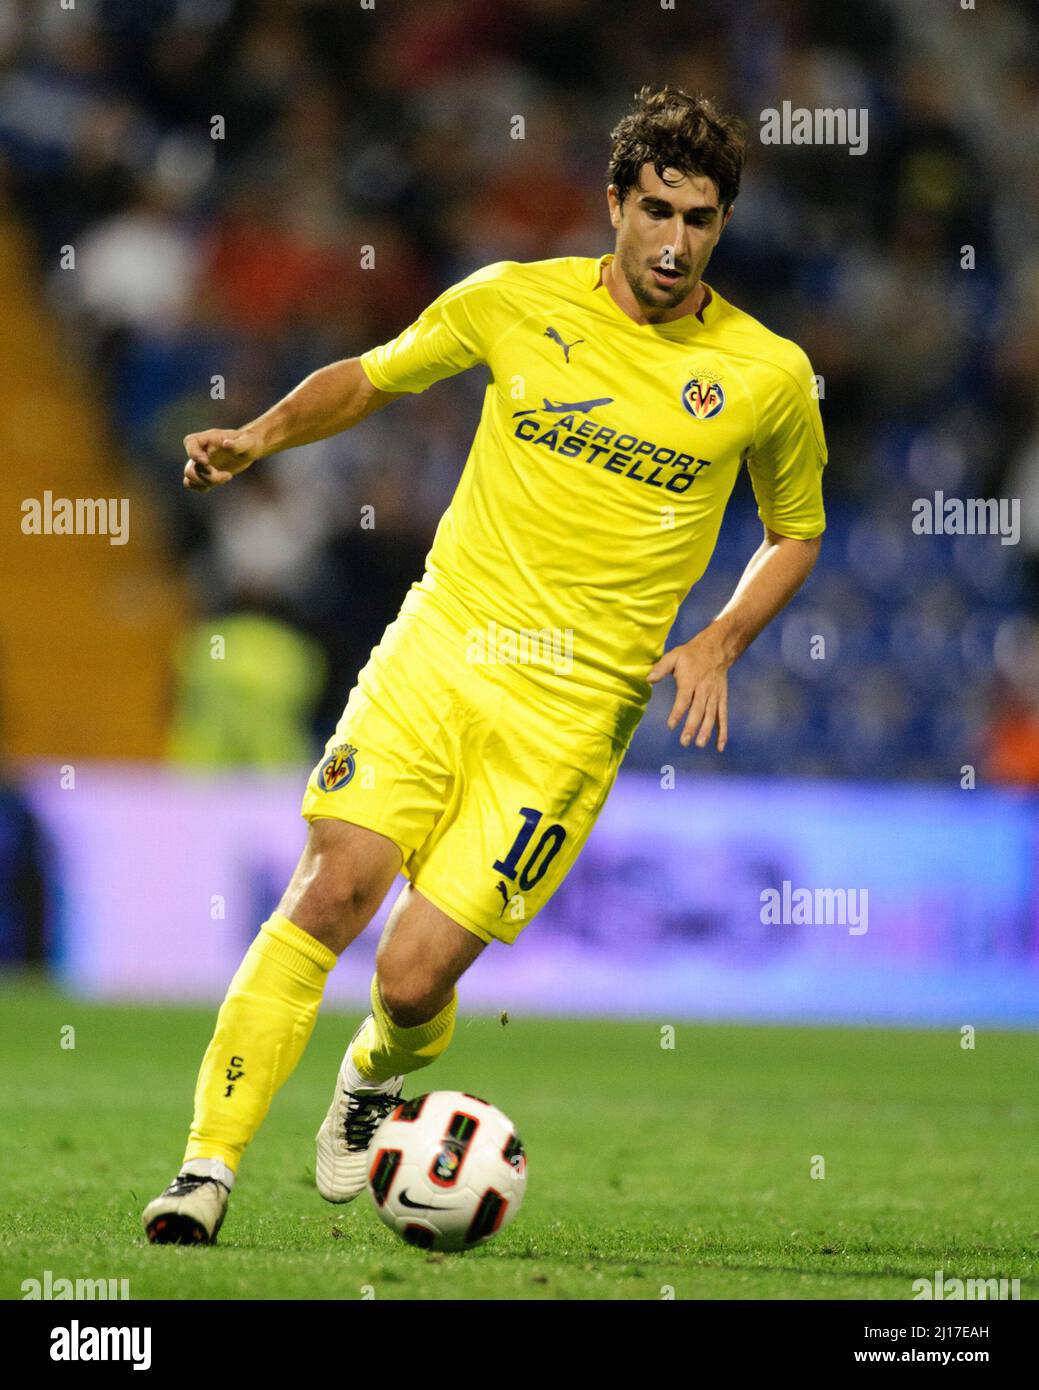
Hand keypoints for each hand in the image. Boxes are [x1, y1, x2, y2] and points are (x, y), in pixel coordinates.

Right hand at [182, 428, 260, 491]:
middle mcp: (200, 451)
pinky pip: (193, 485)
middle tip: (227, 475)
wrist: (248, 449)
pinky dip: (204, 486)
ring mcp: (200, 464)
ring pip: (190, 479)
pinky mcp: (204, 474)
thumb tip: (226, 444)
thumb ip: (238, 444)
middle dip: (206, 476)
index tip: (206, 462)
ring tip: (227, 476)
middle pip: (189, 469)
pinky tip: (223, 479)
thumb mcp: (248, 442)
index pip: (189, 442)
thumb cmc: (248, 442)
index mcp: (207, 438)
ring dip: (207, 482)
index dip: (193, 453)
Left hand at [648, 626, 730, 750]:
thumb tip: (648, 679)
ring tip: (699, 744)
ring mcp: (714, 696)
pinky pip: (723, 717)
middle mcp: (704, 690)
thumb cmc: (691, 655)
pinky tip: (719, 747)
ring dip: (706, 731)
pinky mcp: (721, 700)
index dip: (678, 712)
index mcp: (690, 681)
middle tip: (684, 742)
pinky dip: (722, 732)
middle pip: (698, 710)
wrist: (716, 649)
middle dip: (692, 727)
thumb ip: (661, 668)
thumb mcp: (674, 656)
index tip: (671, 725)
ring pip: (711, 716)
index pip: (684, 699)